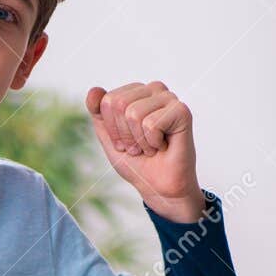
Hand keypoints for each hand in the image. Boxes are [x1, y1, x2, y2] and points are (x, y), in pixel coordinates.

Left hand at [84, 82, 203, 222]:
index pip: (109, 100)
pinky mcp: (182, 111)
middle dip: (124, 134)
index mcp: (137, 92)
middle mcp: (154, 90)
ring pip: (134, 113)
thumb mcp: (108, 136)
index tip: (125, 142)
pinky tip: (163, 146)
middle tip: (139, 146)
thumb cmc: (136, 161)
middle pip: (119, 104)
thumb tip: (94, 90)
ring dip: (139, 140)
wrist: (157, 185)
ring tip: (151, 146)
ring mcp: (169, 99)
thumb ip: (98, 112)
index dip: (112, 128)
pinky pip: (151, 124)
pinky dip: (152, 143)